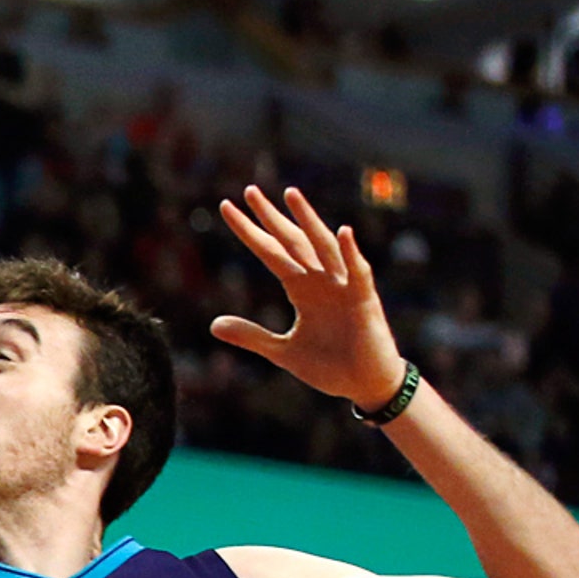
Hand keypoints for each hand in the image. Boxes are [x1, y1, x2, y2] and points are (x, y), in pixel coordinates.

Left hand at [212, 185, 408, 407]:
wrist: (364, 386)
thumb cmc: (330, 365)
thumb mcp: (282, 351)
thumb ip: (252, 336)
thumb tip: (214, 325)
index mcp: (301, 289)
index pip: (270, 253)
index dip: (250, 232)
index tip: (226, 208)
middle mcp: (321, 280)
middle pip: (292, 241)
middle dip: (272, 217)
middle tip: (249, 190)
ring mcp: (344, 288)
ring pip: (323, 247)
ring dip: (308, 221)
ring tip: (291, 195)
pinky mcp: (364, 302)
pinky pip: (357, 273)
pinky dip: (349, 253)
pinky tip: (341, 232)